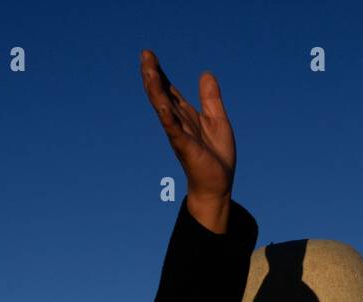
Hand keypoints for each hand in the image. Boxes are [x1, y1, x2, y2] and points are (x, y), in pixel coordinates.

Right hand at [141, 49, 234, 232]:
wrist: (218, 184)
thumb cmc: (215, 156)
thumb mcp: (216, 119)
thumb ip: (210, 98)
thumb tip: (205, 73)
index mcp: (184, 115)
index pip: (168, 90)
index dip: (159, 73)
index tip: (148, 55)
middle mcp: (177, 122)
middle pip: (161, 94)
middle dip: (153, 75)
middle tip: (144, 55)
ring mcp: (179, 134)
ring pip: (163, 108)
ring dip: (155, 90)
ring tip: (148, 70)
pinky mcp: (185, 146)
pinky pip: (173, 129)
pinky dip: (167, 116)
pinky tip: (161, 102)